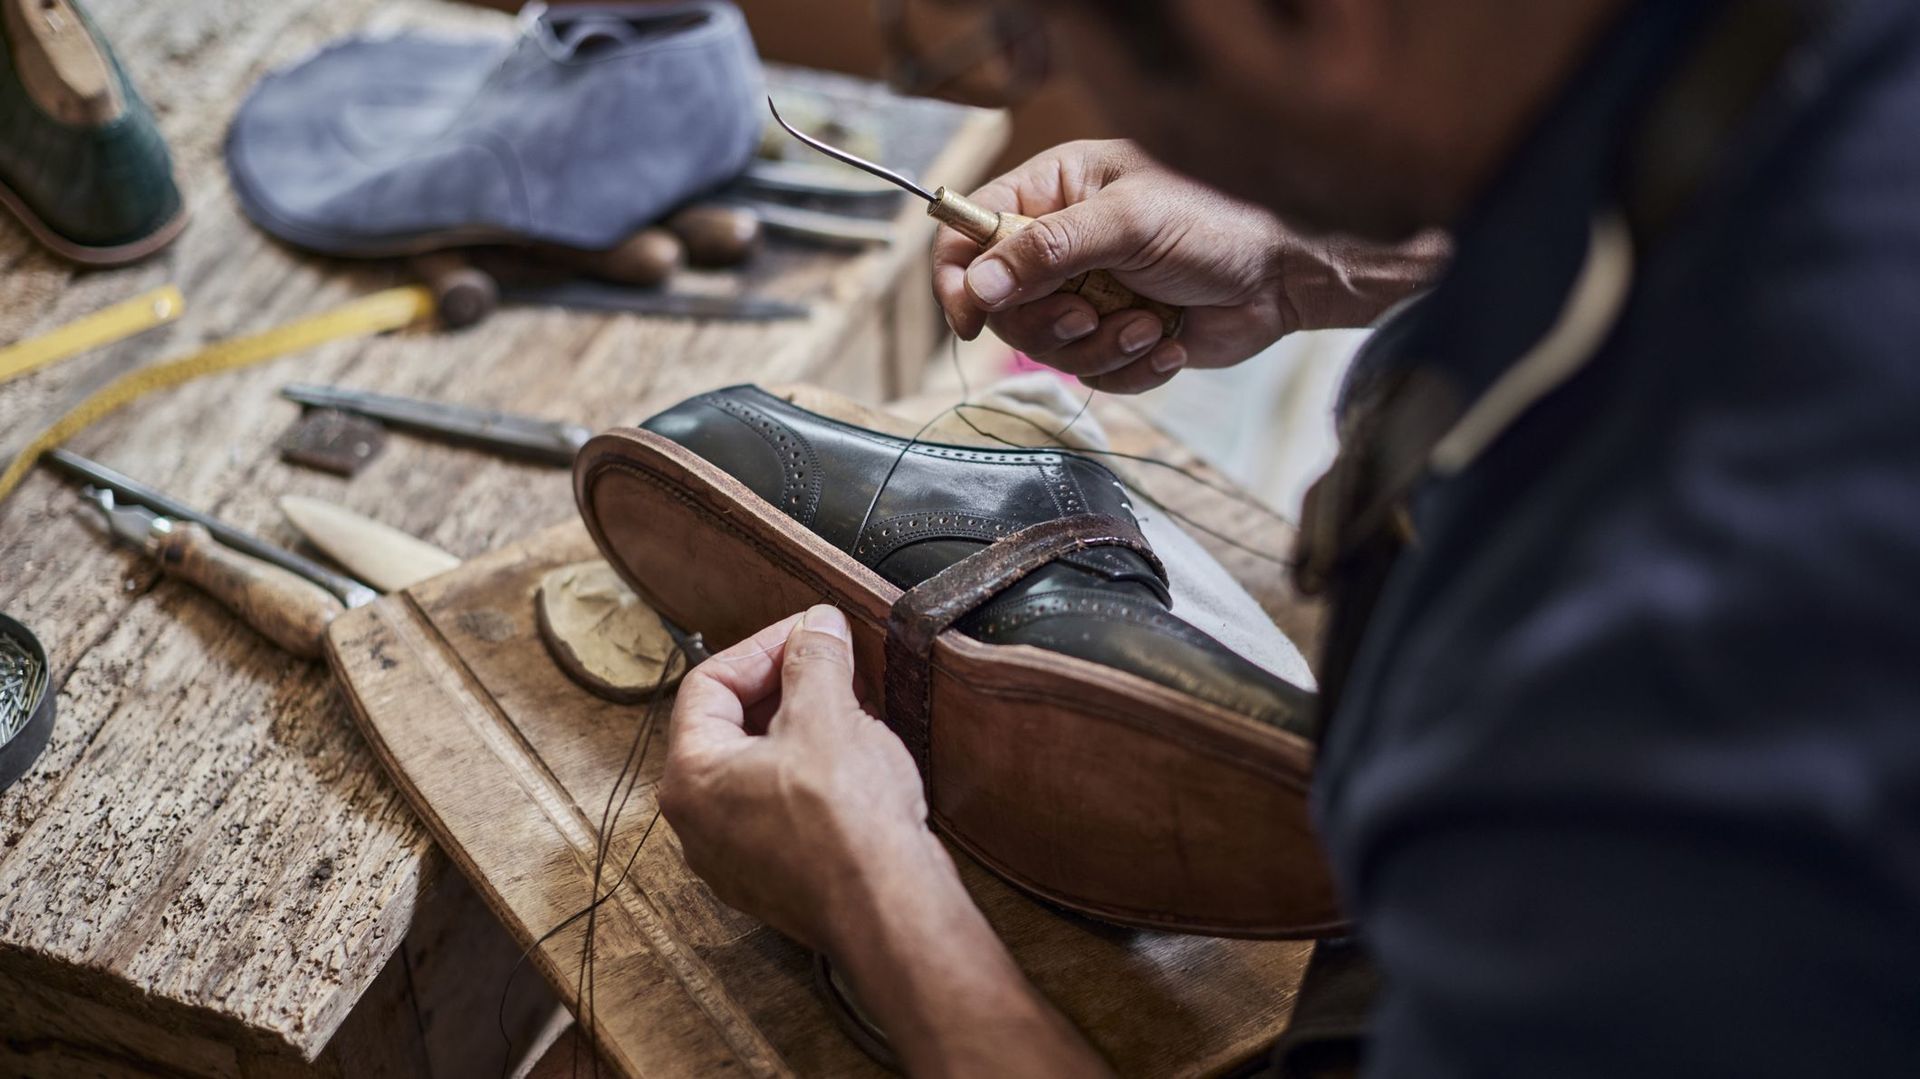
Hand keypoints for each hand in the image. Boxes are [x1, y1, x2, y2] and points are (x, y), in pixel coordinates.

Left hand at [665, 606, 1111, 1076]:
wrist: (888, 910)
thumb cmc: (846, 824)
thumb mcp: (829, 714)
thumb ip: (815, 659)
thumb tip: (817, 628)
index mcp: (690, 777)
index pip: (709, 683)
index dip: (763, 647)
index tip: (808, 634)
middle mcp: (699, 823)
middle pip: (730, 727)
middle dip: (785, 689)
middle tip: (832, 667)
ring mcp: (735, 858)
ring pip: (759, 770)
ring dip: (802, 732)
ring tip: (851, 713)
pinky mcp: (776, 879)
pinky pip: (782, 811)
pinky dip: (812, 778)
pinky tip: (856, 767)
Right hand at [933, 139, 1297, 393]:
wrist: (1290, 272)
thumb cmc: (1220, 219)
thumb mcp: (1127, 223)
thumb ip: (1046, 251)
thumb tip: (975, 287)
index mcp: (1054, 192)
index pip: (970, 233)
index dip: (958, 278)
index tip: (971, 317)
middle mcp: (1063, 244)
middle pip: (1004, 306)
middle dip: (1050, 324)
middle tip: (1093, 313)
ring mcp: (1090, 293)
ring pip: (1049, 348)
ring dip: (1101, 348)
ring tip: (1149, 325)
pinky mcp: (1121, 338)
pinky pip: (1094, 374)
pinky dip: (1133, 367)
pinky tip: (1170, 341)